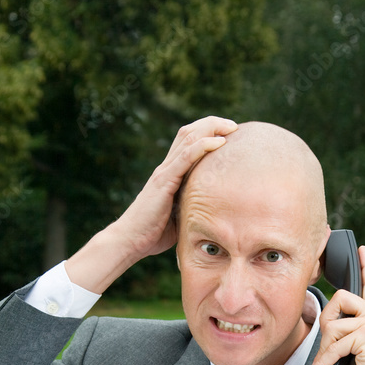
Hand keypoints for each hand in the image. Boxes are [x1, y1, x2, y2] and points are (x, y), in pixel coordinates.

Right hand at [66, 116, 237, 293]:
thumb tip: (215, 213)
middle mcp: (167, 167)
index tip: (229, 134)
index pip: (189, 142)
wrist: (130, 240)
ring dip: (212, 128)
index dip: (208, 132)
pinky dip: (203, 146)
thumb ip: (192, 206)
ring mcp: (165, 172)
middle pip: (190, 132)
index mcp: (170, 173)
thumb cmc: (153, 234)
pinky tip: (220, 142)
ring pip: (189, 138)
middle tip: (234, 126)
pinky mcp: (164, 181)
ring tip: (232, 127)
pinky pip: (186, 157)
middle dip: (213, 124)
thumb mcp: (179, 215)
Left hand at [305, 245, 364, 364]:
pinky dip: (323, 363)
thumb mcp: (354, 353)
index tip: (361, 249)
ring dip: (324, 350)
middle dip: (326, 322)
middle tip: (327, 348)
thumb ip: (344, 335)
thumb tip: (327, 329)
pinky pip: (335, 345)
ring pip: (334, 326)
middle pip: (340, 298)